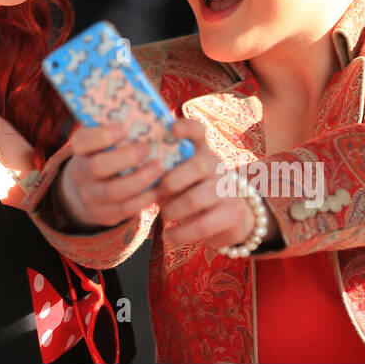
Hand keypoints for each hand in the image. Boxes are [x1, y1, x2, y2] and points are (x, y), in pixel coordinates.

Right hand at [55, 122, 164, 229]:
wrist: (93, 187)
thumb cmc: (110, 152)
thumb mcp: (107, 138)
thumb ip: (123, 126)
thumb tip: (155, 109)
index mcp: (81, 148)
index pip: (82, 141)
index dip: (102, 136)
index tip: (123, 129)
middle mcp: (81, 173)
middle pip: (97, 167)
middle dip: (125, 158)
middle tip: (147, 148)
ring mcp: (90, 196)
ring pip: (114, 191)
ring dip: (140, 179)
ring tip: (159, 167)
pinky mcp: (104, 214)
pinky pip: (125, 209)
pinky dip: (144, 198)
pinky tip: (158, 188)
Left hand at [155, 115, 274, 248]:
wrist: (231, 219)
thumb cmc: (192, 191)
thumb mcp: (179, 177)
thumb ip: (162, 171)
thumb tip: (131, 172)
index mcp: (201, 151)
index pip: (198, 131)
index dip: (187, 127)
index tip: (172, 128)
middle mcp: (217, 166)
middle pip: (197, 165)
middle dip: (171, 182)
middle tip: (158, 193)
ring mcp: (228, 189)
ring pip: (196, 198)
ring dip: (173, 210)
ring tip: (165, 215)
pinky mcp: (233, 214)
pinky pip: (203, 225)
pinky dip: (180, 233)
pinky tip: (168, 236)